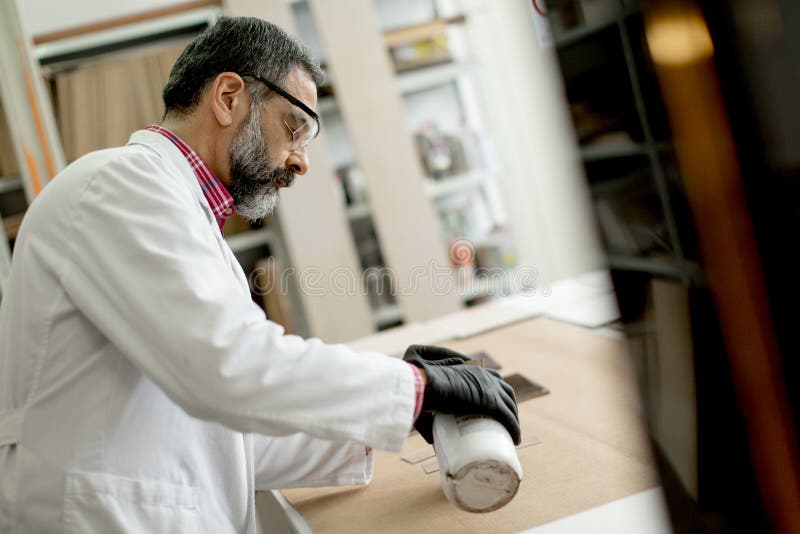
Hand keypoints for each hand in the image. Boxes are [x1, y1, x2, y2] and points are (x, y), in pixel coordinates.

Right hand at [403, 345, 520, 444]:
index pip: (493, 379)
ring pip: (510, 404)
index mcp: (471, 370)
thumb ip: (429, 419)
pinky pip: (508, 416)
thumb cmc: (421, 390)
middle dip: (509, 406)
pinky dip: (514, 427)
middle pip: (506, 390)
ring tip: (512, 434)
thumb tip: (432, 441)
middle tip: (505, 423)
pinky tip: (516, 438)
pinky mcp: (490, 400)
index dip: (498, 393)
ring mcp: (488, 387)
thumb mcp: (429, 398)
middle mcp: (483, 375)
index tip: (498, 408)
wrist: (423, 385)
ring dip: (514, 418)